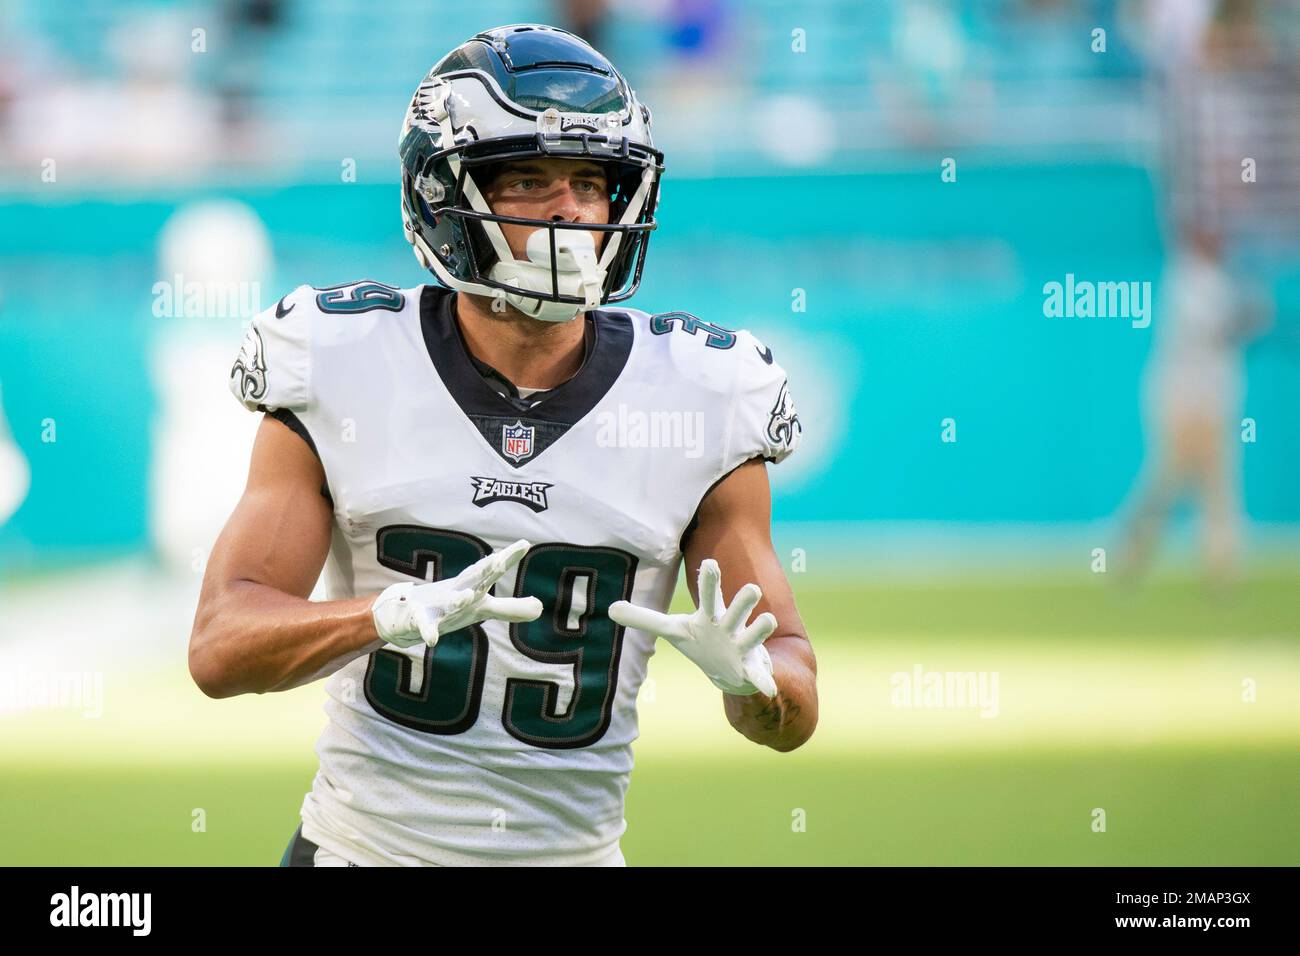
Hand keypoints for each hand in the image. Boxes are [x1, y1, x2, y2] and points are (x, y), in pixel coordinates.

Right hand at [371, 539, 542, 648]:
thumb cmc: (450, 606)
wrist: (405, 612)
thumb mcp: (482, 608)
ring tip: (467, 597)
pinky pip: (425, 627)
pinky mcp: (419, 620)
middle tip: (500, 560)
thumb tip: (540, 608)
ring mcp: (437, 605)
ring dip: (457, 600)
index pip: (493, 571)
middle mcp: (456, 591)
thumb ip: (510, 608)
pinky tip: (433, 640)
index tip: (525, 544)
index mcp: (472, 587)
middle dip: (485, 570)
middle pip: (473, 579)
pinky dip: (428, 632)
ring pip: (448, 602)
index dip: (508, 558)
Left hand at [608, 558, 777, 696]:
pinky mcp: (750, 669)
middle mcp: (730, 626)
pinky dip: (764, 682)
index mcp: (711, 615)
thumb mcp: (672, 630)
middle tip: (751, 588)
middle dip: (744, 599)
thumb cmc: (701, 640)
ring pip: (754, 635)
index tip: (709, 562)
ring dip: (761, 629)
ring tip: (768, 621)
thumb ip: (644, 619)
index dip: (710, 579)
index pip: (709, 593)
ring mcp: (743, 647)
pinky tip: (767, 688)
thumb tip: (609, 608)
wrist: (729, 668)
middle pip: (738, 608)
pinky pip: (760, 676)